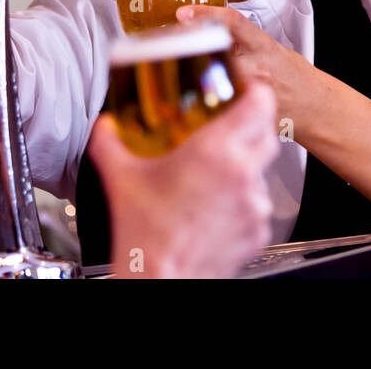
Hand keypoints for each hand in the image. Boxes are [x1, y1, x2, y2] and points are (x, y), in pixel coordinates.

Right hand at [86, 82, 277, 277]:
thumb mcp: (121, 177)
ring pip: (264, 169)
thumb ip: (108, 141)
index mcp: (215, 151)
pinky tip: (216, 204)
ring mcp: (254, 203)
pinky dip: (244, 198)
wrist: (159, 279)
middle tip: (229, 125)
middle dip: (252, 125)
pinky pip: (259, 202)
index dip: (255, 91)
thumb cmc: (146, 236)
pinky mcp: (258, 229)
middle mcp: (242, 174)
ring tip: (217, 172)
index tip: (245, 90)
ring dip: (247, 164)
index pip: (260, 102)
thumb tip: (103, 126)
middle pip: (267, 132)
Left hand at [176, 4, 322, 128]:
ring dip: (192, 80)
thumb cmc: (291, 75)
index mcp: (264, 47)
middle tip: (165, 49)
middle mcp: (258, 68)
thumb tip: (204, 31)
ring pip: (212, 84)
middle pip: (214, 56)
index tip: (182, 13)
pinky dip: (205, 103)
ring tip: (174, 76)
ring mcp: (253, 93)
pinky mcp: (249, 115)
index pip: (233, 24)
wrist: (315, 106)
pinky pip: (219, 108)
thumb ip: (241, 42)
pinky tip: (193, 102)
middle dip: (189, 53)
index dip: (206, 14)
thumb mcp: (271, 49)